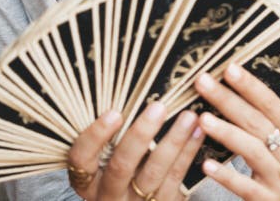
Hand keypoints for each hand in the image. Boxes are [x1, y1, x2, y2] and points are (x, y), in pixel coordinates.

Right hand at [66, 102, 204, 199]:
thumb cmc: (119, 174)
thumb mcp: (104, 162)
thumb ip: (109, 137)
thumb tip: (127, 90)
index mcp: (88, 181)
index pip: (81, 158)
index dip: (95, 136)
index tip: (114, 112)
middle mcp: (108, 194)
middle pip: (121, 165)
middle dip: (141, 135)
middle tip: (158, 107)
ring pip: (154, 172)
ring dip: (173, 141)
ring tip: (189, 116)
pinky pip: (176, 178)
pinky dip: (188, 152)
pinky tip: (197, 131)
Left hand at [194, 64, 279, 200]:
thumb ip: (264, 114)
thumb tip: (234, 78)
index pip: (269, 102)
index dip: (250, 85)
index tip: (228, 68)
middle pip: (255, 121)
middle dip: (227, 100)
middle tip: (202, 82)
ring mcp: (277, 175)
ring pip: (252, 150)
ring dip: (227, 133)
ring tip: (202, 119)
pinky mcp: (266, 199)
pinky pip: (245, 186)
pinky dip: (226, 175)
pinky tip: (206, 165)